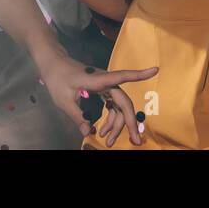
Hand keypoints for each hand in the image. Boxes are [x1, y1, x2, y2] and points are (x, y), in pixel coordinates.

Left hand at [40, 54, 157, 146]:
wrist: (53, 65)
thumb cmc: (58, 78)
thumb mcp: (63, 100)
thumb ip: (77, 116)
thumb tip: (88, 133)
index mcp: (98, 80)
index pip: (122, 76)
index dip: (139, 74)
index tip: (155, 69)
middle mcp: (105, 82)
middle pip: (123, 103)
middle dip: (129, 122)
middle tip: (135, 142)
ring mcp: (104, 87)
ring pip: (118, 107)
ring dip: (116, 125)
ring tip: (108, 142)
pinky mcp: (101, 91)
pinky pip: (111, 107)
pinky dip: (110, 120)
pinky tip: (103, 132)